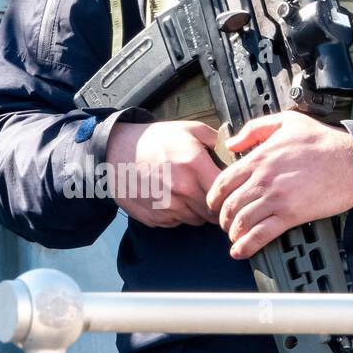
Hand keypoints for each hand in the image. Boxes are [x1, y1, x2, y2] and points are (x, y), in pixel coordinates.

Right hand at [105, 120, 220, 227]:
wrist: (115, 153)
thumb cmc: (153, 140)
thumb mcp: (189, 129)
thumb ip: (217, 140)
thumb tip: (237, 152)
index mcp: (195, 165)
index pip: (226, 192)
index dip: (231, 193)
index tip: (230, 190)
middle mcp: (183, 190)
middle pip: (214, 211)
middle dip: (216, 205)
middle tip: (210, 194)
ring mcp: (168, 207)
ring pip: (197, 220)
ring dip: (197, 211)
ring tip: (189, 193)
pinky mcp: (156, 219)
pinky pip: (178, 223)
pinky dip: (179, 214)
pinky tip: (171, 198)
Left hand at [206, 111, 352, 259]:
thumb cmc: (323, 141)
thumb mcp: (287, 121)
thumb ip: (254, 129)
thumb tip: (232, 143)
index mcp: (259, 158)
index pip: (223, 181)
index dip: (214, 196)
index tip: (214, 203)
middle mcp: (263, 179)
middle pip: (229, 205)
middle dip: (222, 218)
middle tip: (225, 223)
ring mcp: (276, 198)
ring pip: (242, 221)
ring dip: (233, 233)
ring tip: (234, 237)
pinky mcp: (291, 214)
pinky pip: (262, 234)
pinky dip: (247, 245)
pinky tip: (241, 250)